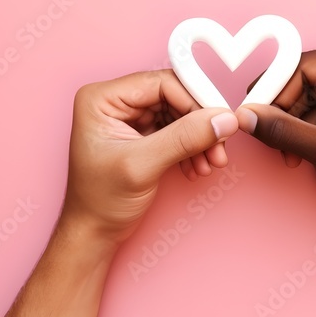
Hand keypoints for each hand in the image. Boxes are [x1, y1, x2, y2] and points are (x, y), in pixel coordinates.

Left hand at [63, 70, 239, 242]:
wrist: (93, 233)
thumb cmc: (99, 200)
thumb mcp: (143, 165)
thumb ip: (184, 139)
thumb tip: (222, 120)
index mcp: (102, 99)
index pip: (160, 83)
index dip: (194, 99)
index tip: (219, 118)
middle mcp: (115, 103)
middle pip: (173, 97)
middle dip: (200, 123)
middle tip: (219, 145)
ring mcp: (129, 119)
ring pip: (179, 115)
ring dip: (199, 138)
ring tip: (211, 162)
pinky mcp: (142, 135)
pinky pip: (177, 131)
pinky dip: (192, 148)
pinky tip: (197, 166)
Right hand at [234, 39, 315, 209]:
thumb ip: (282, 131)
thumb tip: (245, 117)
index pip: (301, 66)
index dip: (272, 93)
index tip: (251, 114)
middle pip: (305, 83)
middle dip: (290, 119)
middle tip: (278, 146)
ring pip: (312, 100)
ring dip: (303, 134)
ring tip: (303, 163)